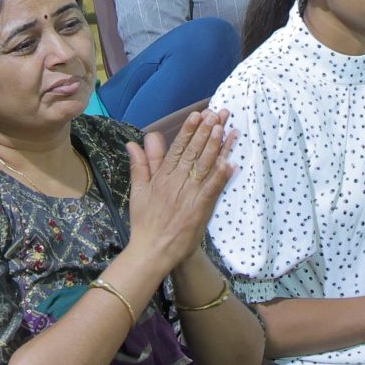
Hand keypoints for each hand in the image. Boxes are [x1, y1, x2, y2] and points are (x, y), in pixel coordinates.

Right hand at [121, 105, 235, 283]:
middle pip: (193, 152)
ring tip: (226, 128)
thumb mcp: (138, 191)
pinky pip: (211, 189)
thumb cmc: (146, 222)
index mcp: (161, 177)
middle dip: (206, 131)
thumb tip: (134, 142)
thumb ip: (140, 165)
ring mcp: (188, 195)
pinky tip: (230, 162)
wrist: (152, 251)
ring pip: (204, 166)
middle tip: (218, 113)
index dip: (189, 130)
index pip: (177, 148)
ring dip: (216, 146)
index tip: (198, 114)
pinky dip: (220, 176)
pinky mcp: (198, 209)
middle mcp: (175, 182)